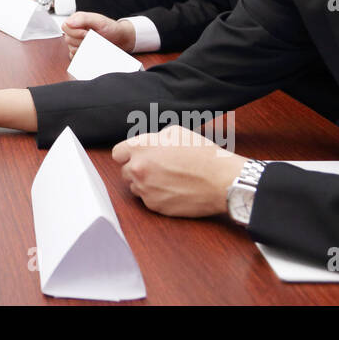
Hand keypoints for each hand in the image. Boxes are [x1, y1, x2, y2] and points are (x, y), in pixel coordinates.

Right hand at [62, 12, 135, 56]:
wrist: (120, 38)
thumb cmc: (111, 28)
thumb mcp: (98, 20)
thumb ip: (82, 18)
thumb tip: (68, 22)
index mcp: (77, 21)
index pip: (65, 27)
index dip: (75, 32)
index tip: (87, 32)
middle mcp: (75, 31)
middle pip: (68, 39)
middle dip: (81, 40)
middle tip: (93, 38)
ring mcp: (77, 42)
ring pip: (71, 49)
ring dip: (83, 48)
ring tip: (94, 43)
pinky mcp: (80, 52)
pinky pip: (75, 57)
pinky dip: (83, 55)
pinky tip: (91, 51)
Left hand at [111, 125, 246, 216]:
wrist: (221, 181)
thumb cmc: (203, 155)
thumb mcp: (176, 133)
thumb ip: (154, 139)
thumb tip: (147, 144)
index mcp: (141, 148)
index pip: (117, 153)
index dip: (128, 154)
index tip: (136, 156)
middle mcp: (138, 169)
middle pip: (125, 171)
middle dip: (137, 169)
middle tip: (157, 167)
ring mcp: (145, 189)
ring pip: (135, 187)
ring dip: (145, 183)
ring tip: (167, 179)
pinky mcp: (155, 206)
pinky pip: (148, 200)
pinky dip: (156, 196)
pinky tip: (173, 189)